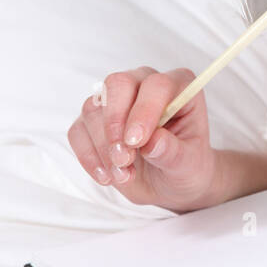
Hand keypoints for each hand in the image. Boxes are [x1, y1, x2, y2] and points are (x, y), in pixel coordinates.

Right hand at [67, 67, 218, 211]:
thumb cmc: (186, 166)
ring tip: (123, 175)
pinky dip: (88, 156)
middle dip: (115, 124)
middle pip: (118, 84)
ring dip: (103, 147)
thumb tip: (152, 142)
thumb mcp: (188, 164)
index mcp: (178, 87)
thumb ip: (172, 152)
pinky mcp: (95, 120)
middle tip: (123, 159)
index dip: (144, 110)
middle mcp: (145, 85)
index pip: (156, 85)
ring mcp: (117, 100)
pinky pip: (78, 130)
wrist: (171, 182)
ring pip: (93, 108)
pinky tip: (107, 176)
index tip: (137, 142)